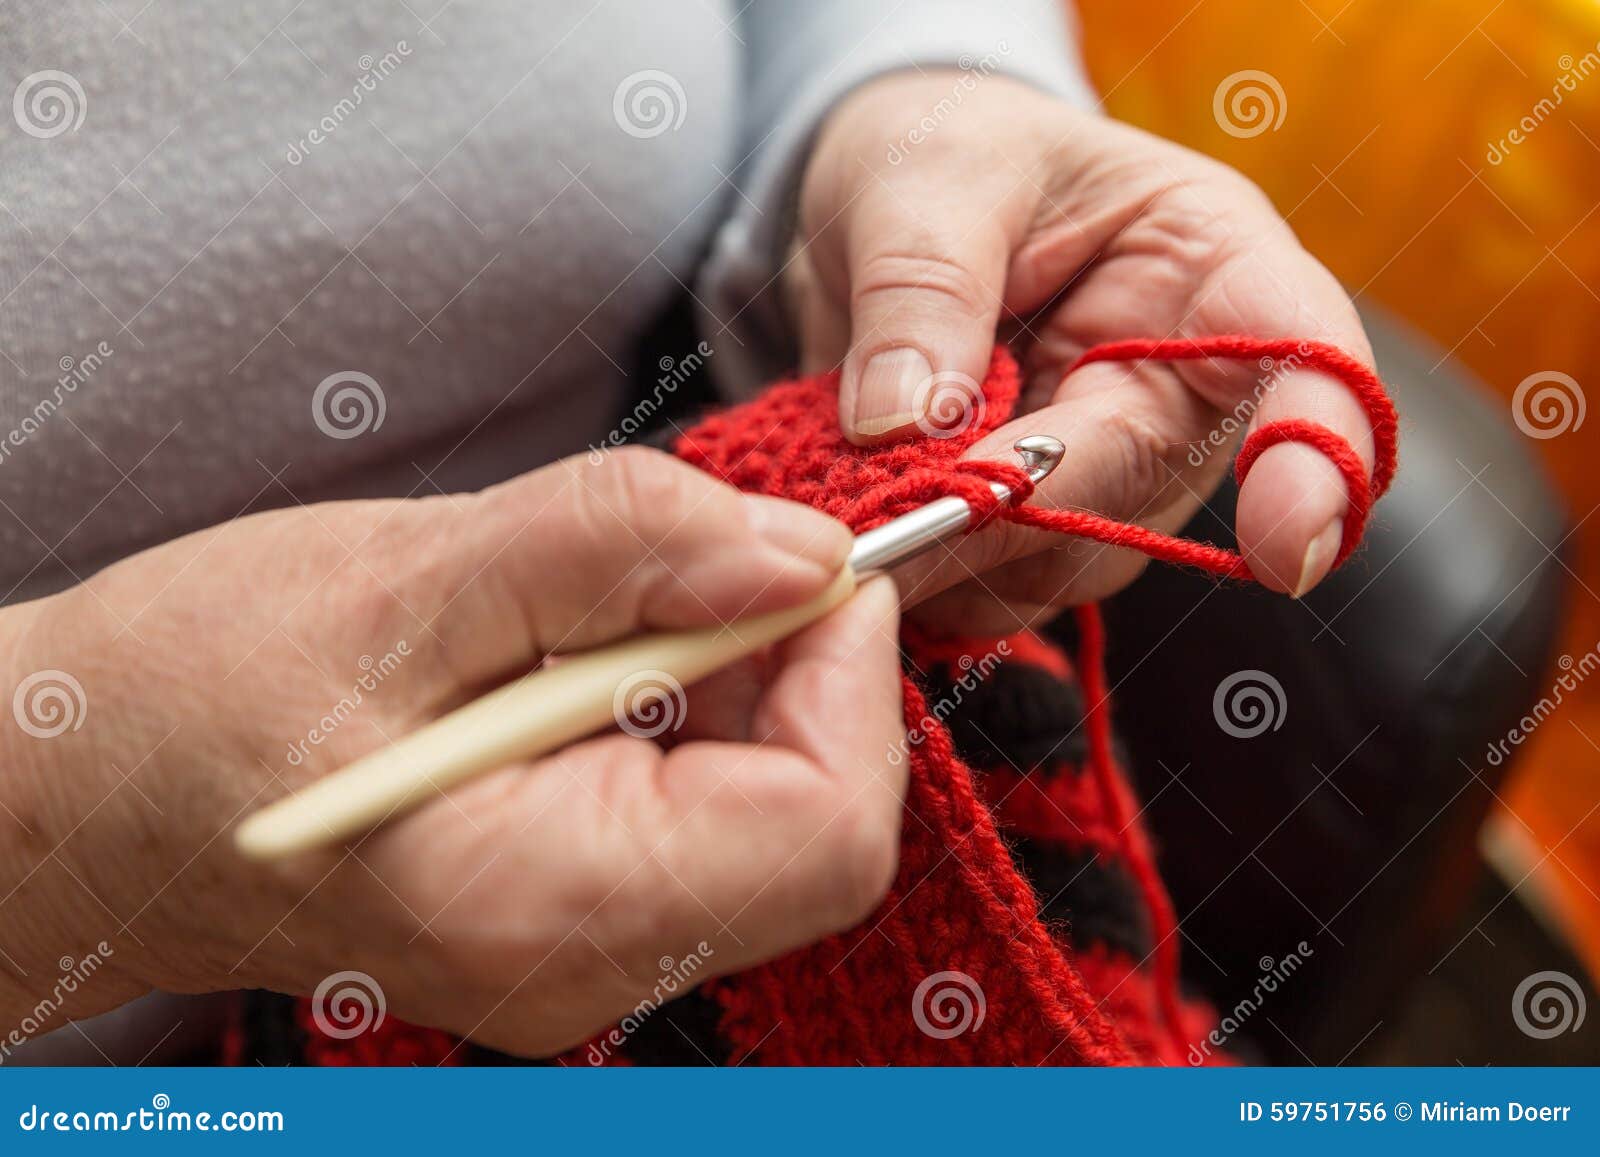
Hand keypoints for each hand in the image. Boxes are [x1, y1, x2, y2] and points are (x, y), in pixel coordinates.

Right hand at [0, 447, 903, 1057]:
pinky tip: (581, 652)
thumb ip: (612, 549)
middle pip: (818, 821)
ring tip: (585, 607)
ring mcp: (589, 951)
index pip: (826, 826)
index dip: (844, 672)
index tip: (790, 553)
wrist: (84, 795)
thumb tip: (804, 552)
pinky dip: (687, 703)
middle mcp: (590, 965)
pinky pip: (708, 806)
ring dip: (731, 673)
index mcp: (547, 907)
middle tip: (677, 558)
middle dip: (788, 664)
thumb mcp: (400, 581)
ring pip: (774, 805)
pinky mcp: (580, 909)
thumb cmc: (194, 695)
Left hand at [790, 73, 1378, 629]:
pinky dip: (938, 582)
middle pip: (1149, 489)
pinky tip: (873, 544)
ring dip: (966, 560)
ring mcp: (1118, 462)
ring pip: (1076, 557)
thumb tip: (904, 423)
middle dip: (1027, 517)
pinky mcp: (1046, 517)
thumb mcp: (923, 182)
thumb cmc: (942, 155)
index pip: (1300, 359)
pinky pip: (1010, 582)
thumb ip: (921, 292)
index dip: (1311, 458)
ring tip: (861, 523)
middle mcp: (1184, 381)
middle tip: (894, 534)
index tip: (1285, 550)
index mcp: (1207, 262)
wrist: (891, 197)